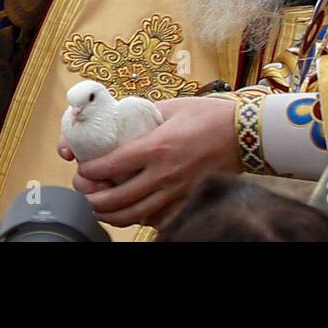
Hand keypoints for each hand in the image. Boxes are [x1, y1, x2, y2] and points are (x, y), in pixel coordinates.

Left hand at [68, 96, 239, 227]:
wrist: (245, 133)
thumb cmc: (211, 116)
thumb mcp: (173, 107)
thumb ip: (145, 114)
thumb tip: (121, 117)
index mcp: (156, 148)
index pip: (109, 166)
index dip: (88, 171)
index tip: (82, 168)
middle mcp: (163, 175)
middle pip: (115, 199)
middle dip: (92, 198)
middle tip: (86, 189)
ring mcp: (176, 193)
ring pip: (133, 216)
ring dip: (110, 214)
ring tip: (101, 205)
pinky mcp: (187, 202)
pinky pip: (156, 220)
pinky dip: (138, 218)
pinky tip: (133, 209)